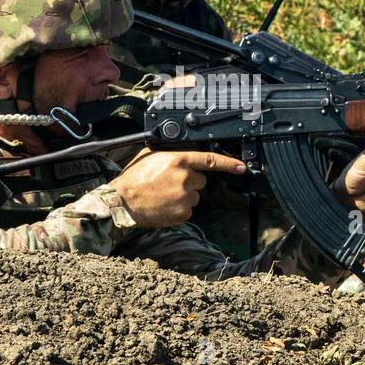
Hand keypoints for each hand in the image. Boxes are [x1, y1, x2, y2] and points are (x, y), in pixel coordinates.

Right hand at [108, 149, 245, 227]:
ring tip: (163, 194)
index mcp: (178, 160)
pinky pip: (187, 209)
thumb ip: (171, 152)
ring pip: (194, 196)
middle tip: (169, 182)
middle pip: (200, 180)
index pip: (210, 160)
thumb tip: (183, 151)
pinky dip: (178, 208)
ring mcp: (184, 197)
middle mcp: (185, 178)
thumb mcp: (151, 155)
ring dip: (183, 195)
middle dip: (189, 181)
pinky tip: (163, 204)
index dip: (228, 164)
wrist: (122, 202)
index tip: (241, 167)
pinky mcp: (182, 213)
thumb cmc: (134, 177)